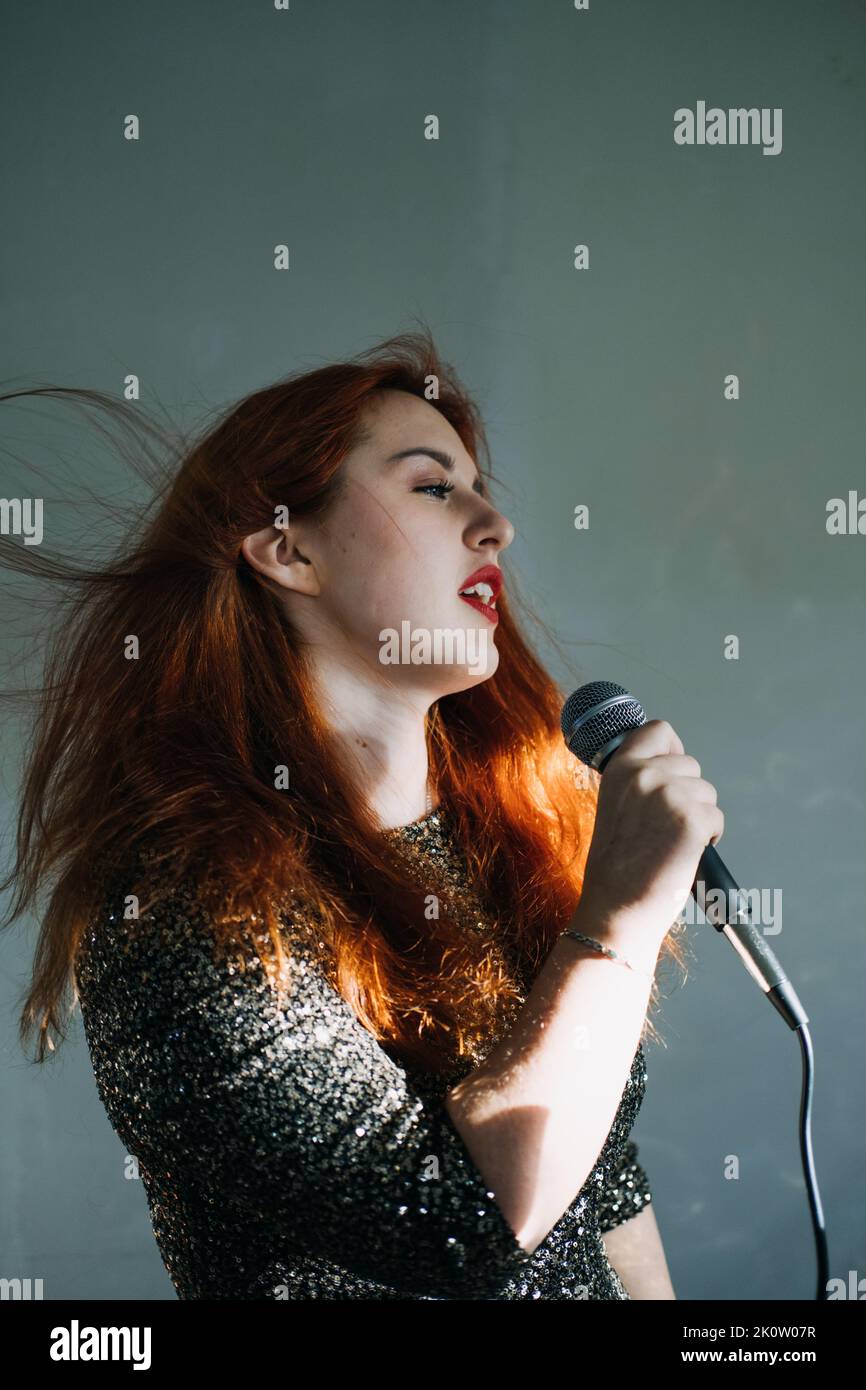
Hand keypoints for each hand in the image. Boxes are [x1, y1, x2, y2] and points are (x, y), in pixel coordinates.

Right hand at [576, 719, 723, 949]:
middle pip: (691, 764)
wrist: (617, 907)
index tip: (671, 772)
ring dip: (699, 816)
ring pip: (707, 793)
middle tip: (666, 826)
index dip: (671, 750)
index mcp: (619, 768)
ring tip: (672, 843)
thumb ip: (638, 782)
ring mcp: (670, 795)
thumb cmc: (616, 866)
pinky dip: (709, 837)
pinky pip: (717, 818)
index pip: (659, 730)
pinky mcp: (693, 819)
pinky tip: (686, 853)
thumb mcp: (614, 806)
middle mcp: (644, 774)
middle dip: (688, 793)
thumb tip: (673, 769)